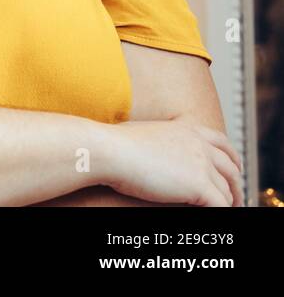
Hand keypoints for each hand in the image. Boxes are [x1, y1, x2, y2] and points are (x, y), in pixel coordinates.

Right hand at [103, 117, 243, 205]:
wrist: (111, 150)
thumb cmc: (116, 143)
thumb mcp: (144, 133)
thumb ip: (159, 139)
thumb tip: (153, 151)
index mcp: (188, 130)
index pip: (222, 143)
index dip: (232, 157)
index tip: (235, 168)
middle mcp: (199, 145)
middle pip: (230, 168)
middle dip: (235, 184)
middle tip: (235, 197)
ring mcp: (202, 165)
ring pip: (226, 190)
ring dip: (229, 202)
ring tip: (226, 211)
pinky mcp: (200, 186)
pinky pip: (220, 205)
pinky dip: (221, 213)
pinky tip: (213, 216)